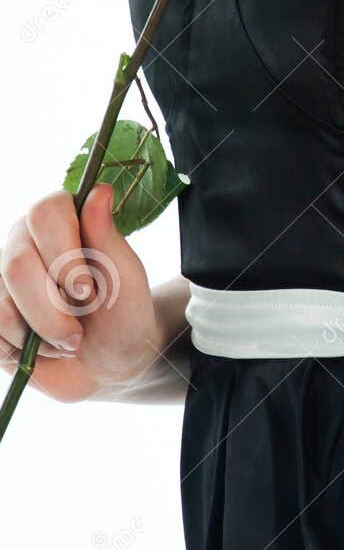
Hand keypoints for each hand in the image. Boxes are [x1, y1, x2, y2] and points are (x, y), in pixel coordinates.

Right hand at [0, 184, 163, 402]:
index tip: (86, 290)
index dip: (63, 255)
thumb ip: (107, 235)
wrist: (108, 359)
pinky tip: (43, 347)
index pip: (45, 214)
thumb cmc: (123, 312)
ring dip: (41, 335)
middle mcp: (24, 240)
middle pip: (17, 263)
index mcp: (60, 219)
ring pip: (3, 303)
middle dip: (51, 309)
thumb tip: (100, 190)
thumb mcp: (125, 277)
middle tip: (78, 331)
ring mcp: (1, 276)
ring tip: (68, 340)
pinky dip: (22, 350)